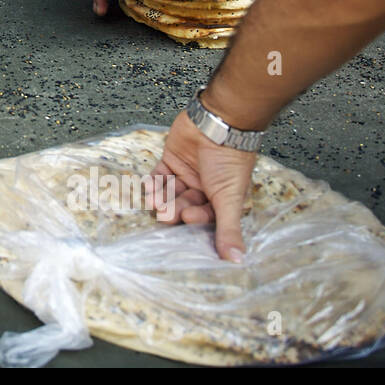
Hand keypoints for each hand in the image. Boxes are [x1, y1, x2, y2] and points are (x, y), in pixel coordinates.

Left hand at [151, 110, 257, 260]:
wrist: (218, 124)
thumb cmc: (229, 160)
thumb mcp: (230, 198)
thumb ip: (228, 229)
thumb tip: (237, 261)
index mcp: (222, 198)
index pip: (205, 217)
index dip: (195, 218)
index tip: (187, 217)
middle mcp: (205, 188)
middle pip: (185, 205)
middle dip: (174, 209)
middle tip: (165, 211)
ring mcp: (187, 173)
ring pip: (170, 192)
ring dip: (161, 197)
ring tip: (155, 201)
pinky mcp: (172, 159)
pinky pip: (159, 176)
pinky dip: (153, 182)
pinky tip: (148, 187)